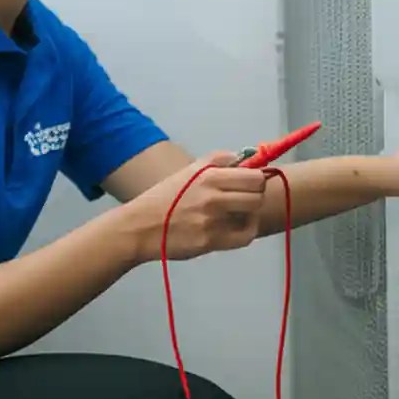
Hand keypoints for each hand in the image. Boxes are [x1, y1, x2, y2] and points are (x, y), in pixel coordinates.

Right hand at [123, 151, 268, 263]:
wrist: (140, 227)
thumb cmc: (165, 197)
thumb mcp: (190, 171)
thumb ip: (219, 161)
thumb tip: (248, 157)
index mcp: (209, 176)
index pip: (255, 176)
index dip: (258, 179)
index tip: (251, 183)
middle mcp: (213, 197)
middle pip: (258, 195)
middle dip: (256, 196)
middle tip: (245, 199)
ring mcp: (213, 221)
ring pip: (253, 215)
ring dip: (250, 214)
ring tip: (239, 214)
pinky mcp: (210, 241)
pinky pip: (244, 237)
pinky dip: (246, 231)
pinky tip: (237, 228)